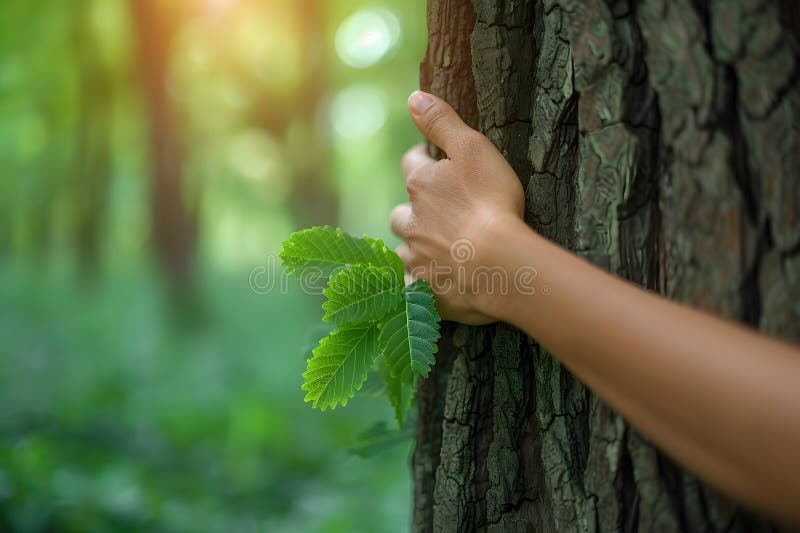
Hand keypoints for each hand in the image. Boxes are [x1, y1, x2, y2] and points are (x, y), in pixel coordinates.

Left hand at [390, 91, 524, 323]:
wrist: (497, 261)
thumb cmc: (491, 201)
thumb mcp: (473, 148)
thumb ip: (442, 122)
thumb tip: (413, 98)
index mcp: (422, 185)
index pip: (412, 165)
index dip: (420, 159)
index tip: (429, 159)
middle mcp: (412, 220)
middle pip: (401, 212)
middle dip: (412, 209)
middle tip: (431, 211)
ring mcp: (416, 257)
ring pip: (403, 248)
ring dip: (413, 245)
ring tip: (430, 247)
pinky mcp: (423, 289)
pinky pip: (410, 285)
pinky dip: (415, 282)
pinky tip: (425, 283)